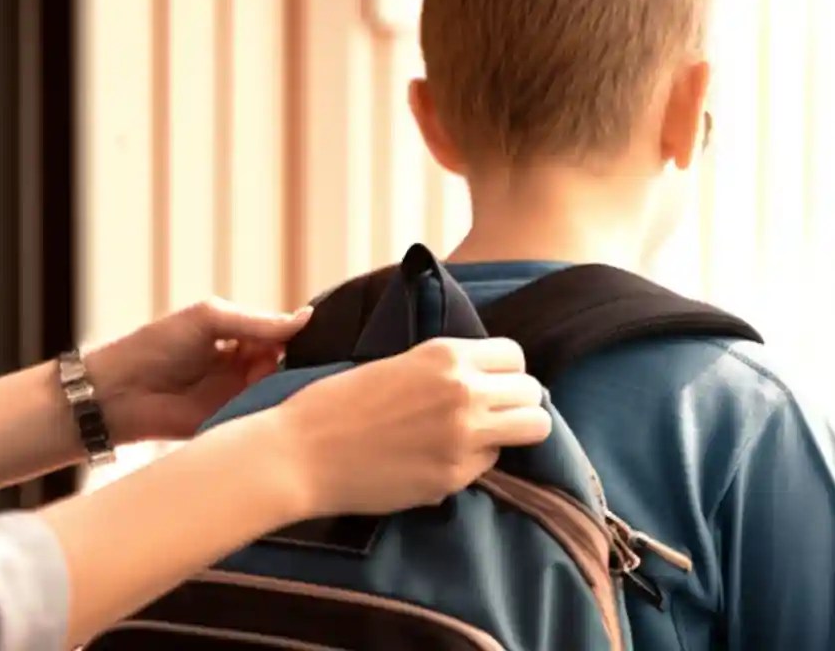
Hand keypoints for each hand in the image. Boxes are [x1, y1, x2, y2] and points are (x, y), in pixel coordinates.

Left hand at [85, 299, 312, 443]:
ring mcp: (238, 396)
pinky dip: (271, 413)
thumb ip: (257, 322)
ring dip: (284, 387)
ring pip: (277, 391)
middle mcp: (242, 366)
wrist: (120, 392)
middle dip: (296, 363)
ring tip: (281, 383)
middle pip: (284, 364)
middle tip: (297, 364)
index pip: (280, 334)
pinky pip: (260, 417)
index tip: (319, 338)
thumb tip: (306, 318)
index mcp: (237, 336)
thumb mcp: (210, 319)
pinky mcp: (231, 422)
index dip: (297, 336)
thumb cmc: (157, 345)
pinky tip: (281, 407)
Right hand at [270, 337, 550, 517]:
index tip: (489, 383)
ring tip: (479, 437)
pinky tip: (437, 460)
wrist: (300, 454)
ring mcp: (464, 439)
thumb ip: (441, 369)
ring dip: (511, 433)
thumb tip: (479, 380)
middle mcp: (464, 393)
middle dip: (517, 402)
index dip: (503, 371)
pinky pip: (488, 467)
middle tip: (490, 413)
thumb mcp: (394, 364)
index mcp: (445, 355)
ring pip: (533, 429)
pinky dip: (471, 464)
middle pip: (534, 393)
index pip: (515, 355)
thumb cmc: (333, 405)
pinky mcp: (454, 478)